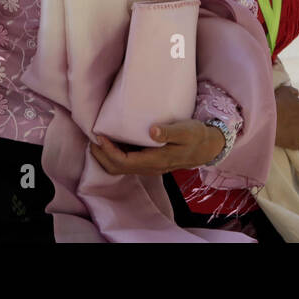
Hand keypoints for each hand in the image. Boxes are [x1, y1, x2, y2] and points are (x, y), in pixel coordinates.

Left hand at [89, 119, 223, 175]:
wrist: (207, 147)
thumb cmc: (196, 136)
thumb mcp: (185, 131)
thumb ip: (168, 131)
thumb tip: (152, 130)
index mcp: (155, 160)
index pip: (124, 161)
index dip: (108, 151)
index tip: (99, 136)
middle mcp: (149, 167)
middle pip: (117, 168)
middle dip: (101, 156)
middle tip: (92, 138)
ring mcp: (149, 167)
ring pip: (120, 168)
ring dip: (106, 156)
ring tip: (98, 140)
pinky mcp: (150, 162)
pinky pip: (127, 163)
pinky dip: (115, 155)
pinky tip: (113, 142)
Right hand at [274, 84, 298, 148]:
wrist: (266, 120)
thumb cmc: (275, 103)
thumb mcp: (284, 90)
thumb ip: (293, 91)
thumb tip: (297, 94)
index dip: (294, 110)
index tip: (286, 111)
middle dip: (296, 121)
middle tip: (283, 120)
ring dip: (295, 132)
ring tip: (283, 129)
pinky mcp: (297, 144)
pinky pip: (296, 144)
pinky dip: (291, 142)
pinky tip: (283, 137)